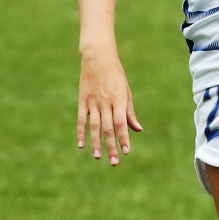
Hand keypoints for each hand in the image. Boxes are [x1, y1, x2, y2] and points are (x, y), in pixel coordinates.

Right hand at [77, 46, 141, 165]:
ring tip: (98, 157)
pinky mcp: (82, 100)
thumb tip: (138, 130)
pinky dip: (81, 132)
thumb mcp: (126, 91)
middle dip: (111, 146)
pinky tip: (81, 145)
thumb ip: (130, 112)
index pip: (121, 123)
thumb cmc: (116, 75)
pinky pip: (81, 119)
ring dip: (96, 143)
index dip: (123, 138)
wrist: (97, 57)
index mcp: (119, 99)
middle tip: (114, 162)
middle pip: (108, 128)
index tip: (126, 152)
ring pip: (94, 126)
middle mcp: (105, 102)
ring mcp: (92, 102)